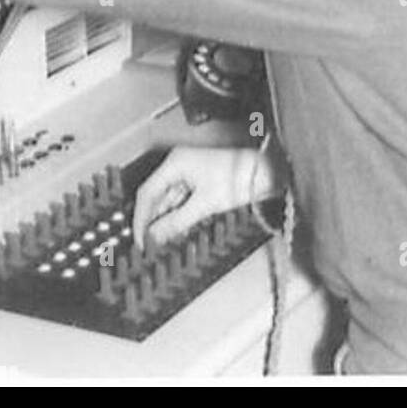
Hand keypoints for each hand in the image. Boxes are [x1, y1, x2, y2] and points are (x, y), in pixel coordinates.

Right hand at [131, 145, 273, 249]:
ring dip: (165, 220)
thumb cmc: (239, 178)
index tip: (139, 239)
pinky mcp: (199, 180)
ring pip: (168, 200)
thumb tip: (153, 237)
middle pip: (156, 196)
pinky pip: (181, 200)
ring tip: (161, 241)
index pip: (147, 192)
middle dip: (152, 221)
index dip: (140, 218)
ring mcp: (189, 172)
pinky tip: (176, 230)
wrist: (267, 172)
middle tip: (148, 244)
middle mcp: (179, 164)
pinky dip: (178, 215)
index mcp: (176, 163)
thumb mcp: (204, 205)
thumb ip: (175, 223)